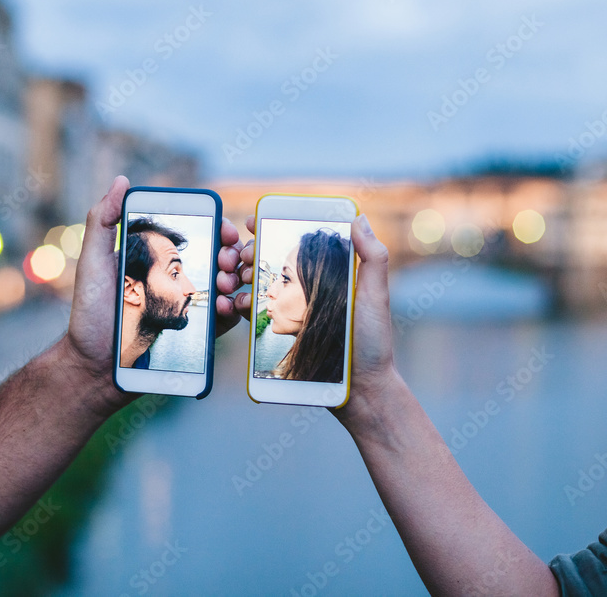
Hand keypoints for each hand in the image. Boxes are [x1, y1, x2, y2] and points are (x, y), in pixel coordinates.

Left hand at [63, 178, 249, 414]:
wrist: (94, 366)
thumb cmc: (90, 312)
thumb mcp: (93, 262)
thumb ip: (102, 220)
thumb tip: (122, 181)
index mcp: (159, 258)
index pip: (199, 235)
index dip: (219, 228)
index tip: (227, 228)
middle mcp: (177, 280)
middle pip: (220, 259)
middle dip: (233, 254)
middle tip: (228, 259)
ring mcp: (188, 307)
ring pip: (227, 287)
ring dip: (236, 279)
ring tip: (225, 282)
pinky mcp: (195, 335)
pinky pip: (223, 321)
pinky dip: (231, 310)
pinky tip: (224, 306)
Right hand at [236, 213, 399, 426]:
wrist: (358, 389)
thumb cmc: (373, 342)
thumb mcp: (375, 296)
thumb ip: (371, 258)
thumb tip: (358, 218)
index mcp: (327, 274)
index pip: (296, 243)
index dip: (272, 228)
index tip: (253, 219)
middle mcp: (306, 289)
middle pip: (269, 261)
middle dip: (247, 252)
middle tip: (240, 256)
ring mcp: (291, 310)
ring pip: (255, 284)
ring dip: (237, 276)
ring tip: (232, 277)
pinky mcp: (279, 332)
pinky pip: (254, 314)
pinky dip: (238, 305)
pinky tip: (233, 303)